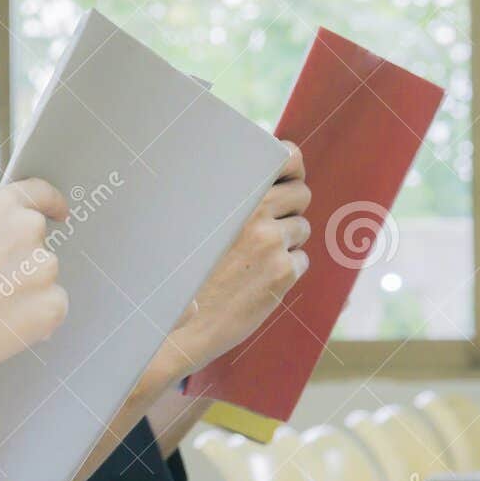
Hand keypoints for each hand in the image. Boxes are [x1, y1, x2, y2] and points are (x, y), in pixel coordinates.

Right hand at [0, 178, 71, 390]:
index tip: (58, 213)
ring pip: (44, 277)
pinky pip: (53, 306)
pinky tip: (5, 325)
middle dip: (23, 261)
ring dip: (28, 291)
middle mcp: (25, 229)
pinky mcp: (53, 304)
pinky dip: (37, 318)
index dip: (51, 203)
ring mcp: (43, 267)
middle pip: (39, 242)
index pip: (39, 192)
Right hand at [137, 141, 312, 393]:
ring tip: (251, 258)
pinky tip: (255, 279)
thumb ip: (233, 199)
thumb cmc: (184, 270)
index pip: (287, 156)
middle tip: (265, 226)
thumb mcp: (199, 221)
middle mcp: (257, 212)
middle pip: (301, 194)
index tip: (287, 176)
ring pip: (300, 229)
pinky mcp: (282, 273)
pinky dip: (285, 269)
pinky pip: (300, 260)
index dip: (292, 166)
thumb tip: (273, 182)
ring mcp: (272, 243)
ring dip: (285, 242)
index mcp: (236, 192)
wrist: (179, 323)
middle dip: (290, 208)